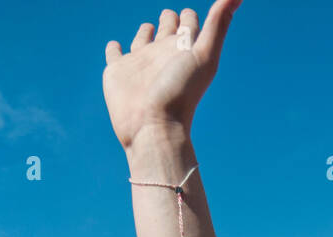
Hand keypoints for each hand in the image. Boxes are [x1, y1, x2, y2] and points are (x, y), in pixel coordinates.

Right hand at [101, 0, 240, 150]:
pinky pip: (115, 54)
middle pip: (167, 29)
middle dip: (170, 19)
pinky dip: (114, 48)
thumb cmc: (181, 92)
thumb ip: (218, 23)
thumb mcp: (204, 54)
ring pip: (143, 40)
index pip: (189, 24)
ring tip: (149, 27)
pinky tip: (115, 45)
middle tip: (171, 14)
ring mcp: (140, 62)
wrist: (153, 126)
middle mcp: (162, 53)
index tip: (190, 14)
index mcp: (183, 48)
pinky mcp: (117, 71)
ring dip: (145, 31)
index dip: (190, 17)